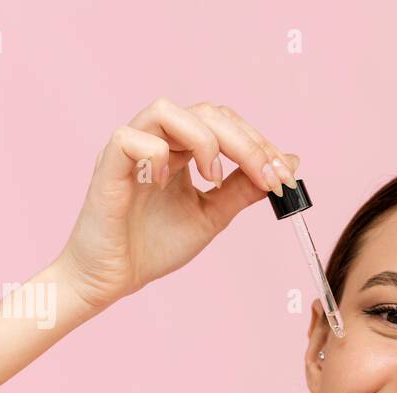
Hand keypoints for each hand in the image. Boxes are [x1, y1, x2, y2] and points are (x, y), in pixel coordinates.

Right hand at [53, 97, 300, 310]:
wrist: (113, 279)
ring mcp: (130, 150)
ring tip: (214, 178)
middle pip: (206, 113)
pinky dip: (157, 153)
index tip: (284, 176)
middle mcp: (157, 140)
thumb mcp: (212, 216)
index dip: (259, 143)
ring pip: (166, 110)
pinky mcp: (107, 167)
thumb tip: (289, 164)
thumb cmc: (154, 245)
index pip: (225, 124)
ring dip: (203, 140)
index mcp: (182, 149)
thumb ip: (244, 190)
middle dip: (245, 143)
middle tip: (267, 177)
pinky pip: (130, 138)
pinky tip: (167, 183)